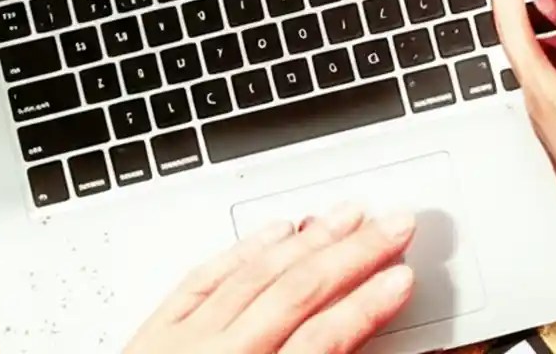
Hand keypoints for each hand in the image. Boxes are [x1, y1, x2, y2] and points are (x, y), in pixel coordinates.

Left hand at [127, 205, 415, 353]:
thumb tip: (353, 350)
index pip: (323, 341)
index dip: (367, 305)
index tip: (401, 278)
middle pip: (297, 293)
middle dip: (352, 253)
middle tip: (394, 224)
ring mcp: (182, 341)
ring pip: (254, 273)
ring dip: (307, 239)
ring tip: (346, 214)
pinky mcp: (154, 331)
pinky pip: (205, 275)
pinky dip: (244, 249)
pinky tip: (274, 231)